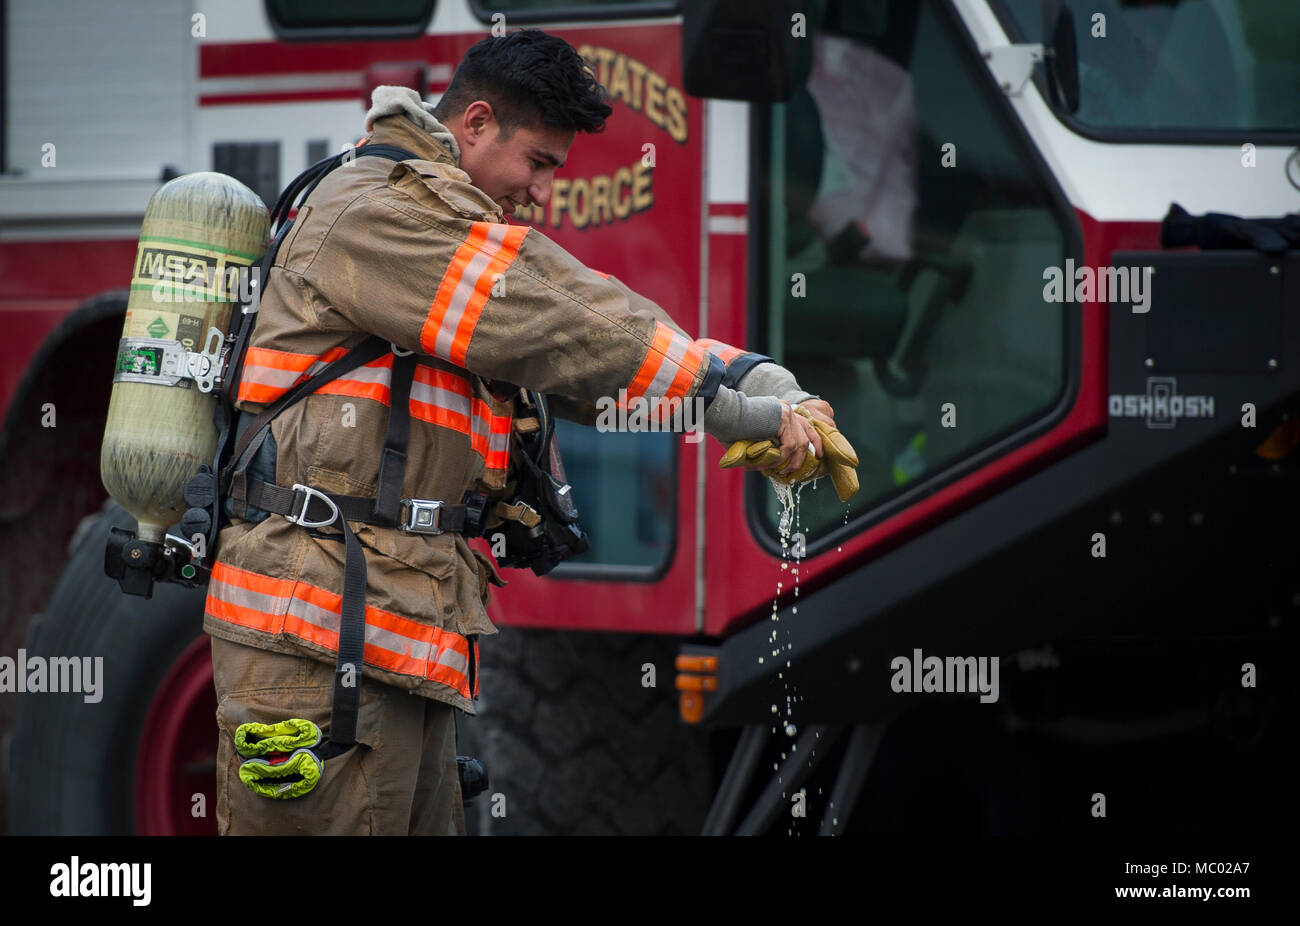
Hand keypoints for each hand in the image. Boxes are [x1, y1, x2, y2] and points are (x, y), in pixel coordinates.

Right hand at [718, 403, 860, 500]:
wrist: (723, 414)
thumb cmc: (731, 426)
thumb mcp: (755, 436)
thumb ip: (768, 445)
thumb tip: (774, 463)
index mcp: (782, 410)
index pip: (806, 425)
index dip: (814, 440)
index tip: (817, 454)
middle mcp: (787, 409)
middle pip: (808, 432)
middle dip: (808, 453)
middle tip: (797, 470)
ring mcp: (786, 413)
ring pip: (799, 444)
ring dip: (790, 462)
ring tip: (780, 472)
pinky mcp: (782, 420)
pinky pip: (788, 446)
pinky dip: (780, 459)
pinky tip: (768, 465)